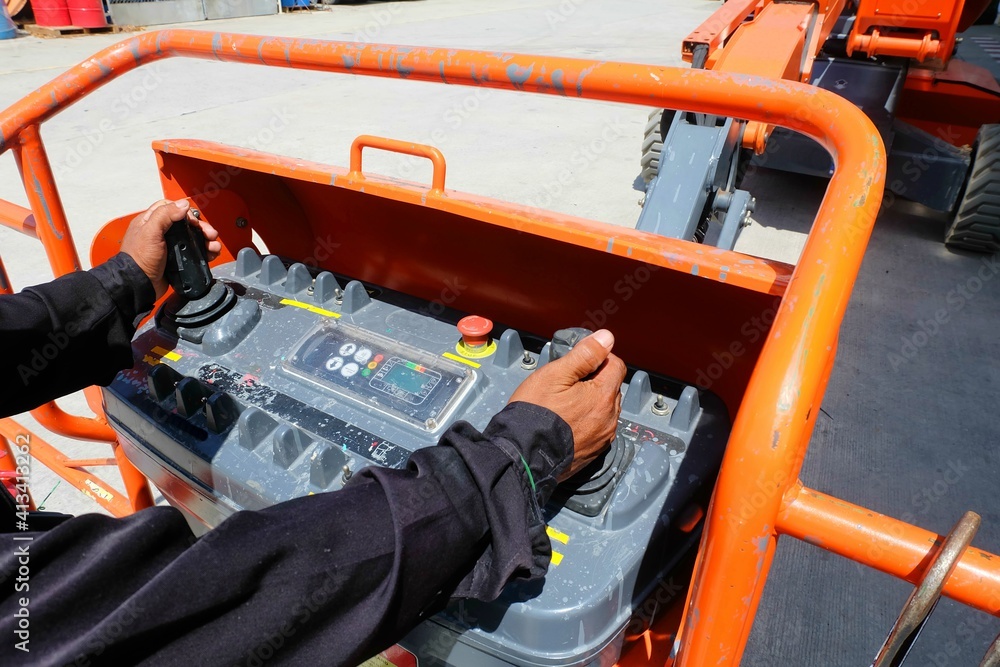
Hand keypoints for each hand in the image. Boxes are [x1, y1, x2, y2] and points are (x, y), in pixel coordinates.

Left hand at [120, 199, 222, 298]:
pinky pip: (193, 252)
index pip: (171, 208)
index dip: (185, 212)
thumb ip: (165, 215)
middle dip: (201, 228)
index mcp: (150, 222)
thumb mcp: (150, 232)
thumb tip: (183, 204)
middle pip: (185, 224)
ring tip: (215, 246)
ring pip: (192, 238)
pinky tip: (210, 255)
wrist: (140, 284)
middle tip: (211, 234)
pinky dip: (203, 252)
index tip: (194, 222)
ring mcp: (169, 246)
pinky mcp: (176, 259)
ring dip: (206, 240)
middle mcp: (160, 232)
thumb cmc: (140, 259)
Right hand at [509, 329, 625, 480]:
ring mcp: (602, 438)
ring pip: (605, 409)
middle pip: (611, 388)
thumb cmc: (536, 413)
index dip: (599, 358)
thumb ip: (584, 355)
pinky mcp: (593, 453)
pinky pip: (597, 429)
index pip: (616, 365)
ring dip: (591, 402)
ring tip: (564, 403)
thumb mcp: (556, 374)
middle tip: (567, 383)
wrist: (522, 454)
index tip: (580, 362)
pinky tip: (566, 421)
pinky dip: (586, 422)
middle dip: (594, 380)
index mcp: (604, 397)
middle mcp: (609, 419)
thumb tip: (606, 338)